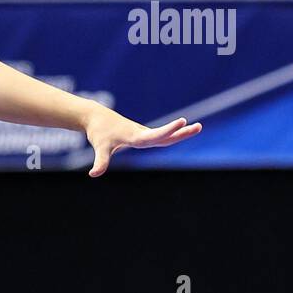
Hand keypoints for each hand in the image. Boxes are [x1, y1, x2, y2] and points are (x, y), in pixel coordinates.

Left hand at [83, 108, 201, 177]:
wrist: (96, 117)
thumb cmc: (99, 132)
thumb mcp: (100, 147)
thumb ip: (100, 162)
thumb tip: (94, 175)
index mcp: (135, 136)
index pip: (154, 135)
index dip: (168, 130)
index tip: (182, 120)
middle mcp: (142, 134)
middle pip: (165, 135)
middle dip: (181, 132)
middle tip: (199, 126)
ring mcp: (142, 133)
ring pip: (164, 135)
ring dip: (179, 132)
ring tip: (198, 127)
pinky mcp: (141, 134)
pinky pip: (159, 136)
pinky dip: (171, 134)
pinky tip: (182, 132)